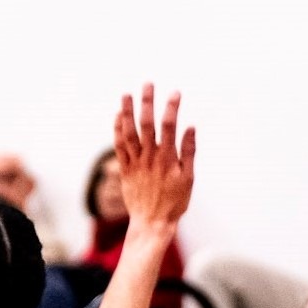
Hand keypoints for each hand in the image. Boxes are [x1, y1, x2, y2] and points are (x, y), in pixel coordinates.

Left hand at [113, 85, 196, 234]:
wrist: (152, 223)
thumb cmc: (175, 202)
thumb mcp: (188, 178)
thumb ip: (188, 151)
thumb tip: (190, 127)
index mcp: (168, 159)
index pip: (169, 127)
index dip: (171, 108)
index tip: (175, 93)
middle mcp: (149, 158)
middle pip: (146, 125)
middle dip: (147, 103)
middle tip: (147, 84)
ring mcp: (135, 164)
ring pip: (128, 133)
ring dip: (127, 112)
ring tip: (126, 95)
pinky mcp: (125, 170)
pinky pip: (119, 147)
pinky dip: (117, 131)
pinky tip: (118, 117)